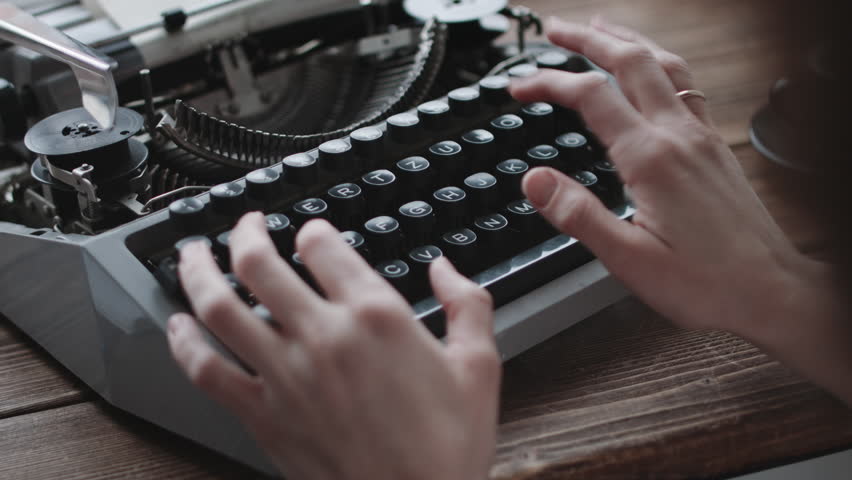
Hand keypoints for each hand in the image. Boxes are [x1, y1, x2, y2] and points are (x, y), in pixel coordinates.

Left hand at [167, 214, 499, 479]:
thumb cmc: (447, 446)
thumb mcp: (479, 366)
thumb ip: (467, 304)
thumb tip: (444, 267)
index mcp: (375, 315)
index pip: (322, 245)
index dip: (312, 229)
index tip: (311, 232)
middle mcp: (322, 336)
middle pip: (259, 263)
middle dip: (245, 232)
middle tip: (245, 224)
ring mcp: (285, 376)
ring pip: (219, 307)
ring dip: (197, 271)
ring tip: (193, 253)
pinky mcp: (262, 415)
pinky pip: (206, 370)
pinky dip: (183, 343)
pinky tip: (177, 325)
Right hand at [511, 18, 851, 401]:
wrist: (772, 291)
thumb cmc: (705, 282)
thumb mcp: (629, 259)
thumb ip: (578, 215)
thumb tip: (533, 180)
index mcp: (652, 159)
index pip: (591, 97)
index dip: (548, 83)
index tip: (518, 88)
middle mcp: (679, 136)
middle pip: (630, 62)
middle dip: (586, 39)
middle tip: (554, 29)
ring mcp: (702, 136)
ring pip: (664, 65)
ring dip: (627, 40)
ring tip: (600, 28)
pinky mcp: (715, 147)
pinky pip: (687, 85)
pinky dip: (661, 62)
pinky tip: (654, 69)